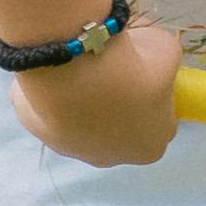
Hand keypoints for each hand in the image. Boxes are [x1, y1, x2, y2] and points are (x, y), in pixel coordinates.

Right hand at [7, 22, 183, 168]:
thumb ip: (163, 57)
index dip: (152, 92)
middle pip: (118, 125)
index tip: (143, 69)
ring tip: (82, 62)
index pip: (158, 121)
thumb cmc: (131, 67)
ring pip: (80, 118)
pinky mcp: (40, 131)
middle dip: (115, 98)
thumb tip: (149, 47)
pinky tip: (58, 67)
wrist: (79, 70)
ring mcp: (72, 149)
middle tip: (111, 64)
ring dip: (83, 95)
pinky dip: (53, 87)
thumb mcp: (165, 50)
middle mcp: (112, 158)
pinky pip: (50, 105)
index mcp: (150, 147)